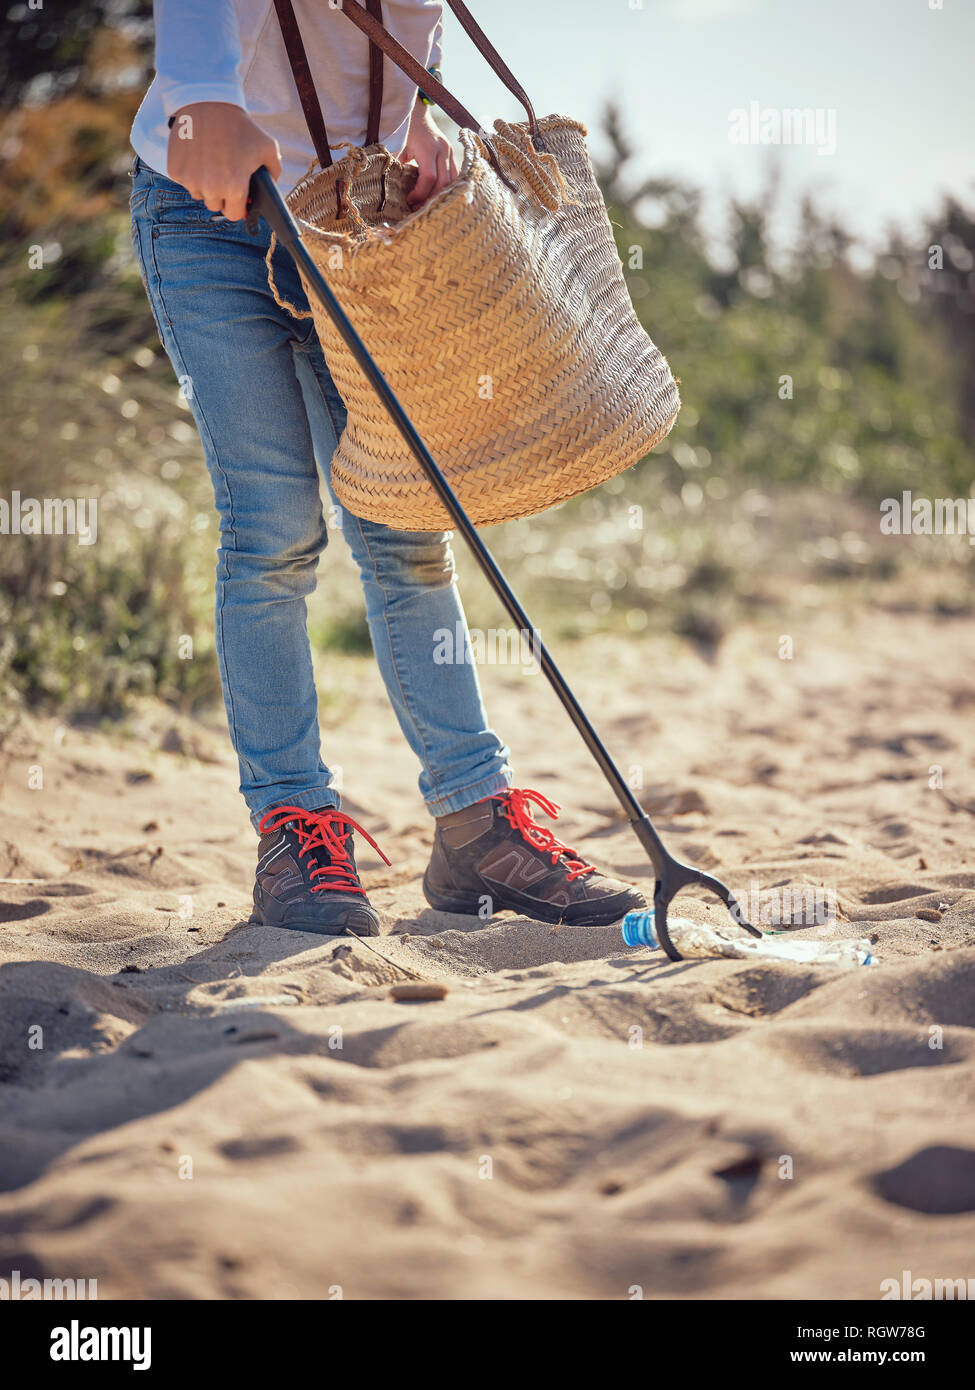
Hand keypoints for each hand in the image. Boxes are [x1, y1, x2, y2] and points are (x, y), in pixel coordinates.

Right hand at [166, 102, 281, 221]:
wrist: (207, 102)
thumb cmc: (239, 125)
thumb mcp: (268, 146)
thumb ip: (275, 171)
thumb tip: (271, 187)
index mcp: (234, 189)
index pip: (233, 214)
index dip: (237, 206)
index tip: (237, 196)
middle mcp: (210, 189)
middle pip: (215, 205)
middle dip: (221, 194)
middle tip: (224, 173)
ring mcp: (190, 181)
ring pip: (198, 194)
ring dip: (204, 184)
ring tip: (210, 161)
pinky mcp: (175, 171)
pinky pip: (184, 180)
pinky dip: (189, 172)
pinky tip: (197, 154)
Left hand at [401, 102, 457, 208]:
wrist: (416, 112)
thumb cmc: (404, 130)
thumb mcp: (398, 147)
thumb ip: (398, 166)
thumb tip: (393, 190)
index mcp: (428, 147)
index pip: (429, 178)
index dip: (420, 193)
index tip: (410, 200)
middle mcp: (442, 149)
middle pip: (443, 183)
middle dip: (430, 198)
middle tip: (417, 208)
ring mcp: (449, 151)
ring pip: (451, 181)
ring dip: (439, 195)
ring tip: (425, 203)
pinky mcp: (451, 154)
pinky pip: (453, 176)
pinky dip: (445, 187)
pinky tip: (435, 194)